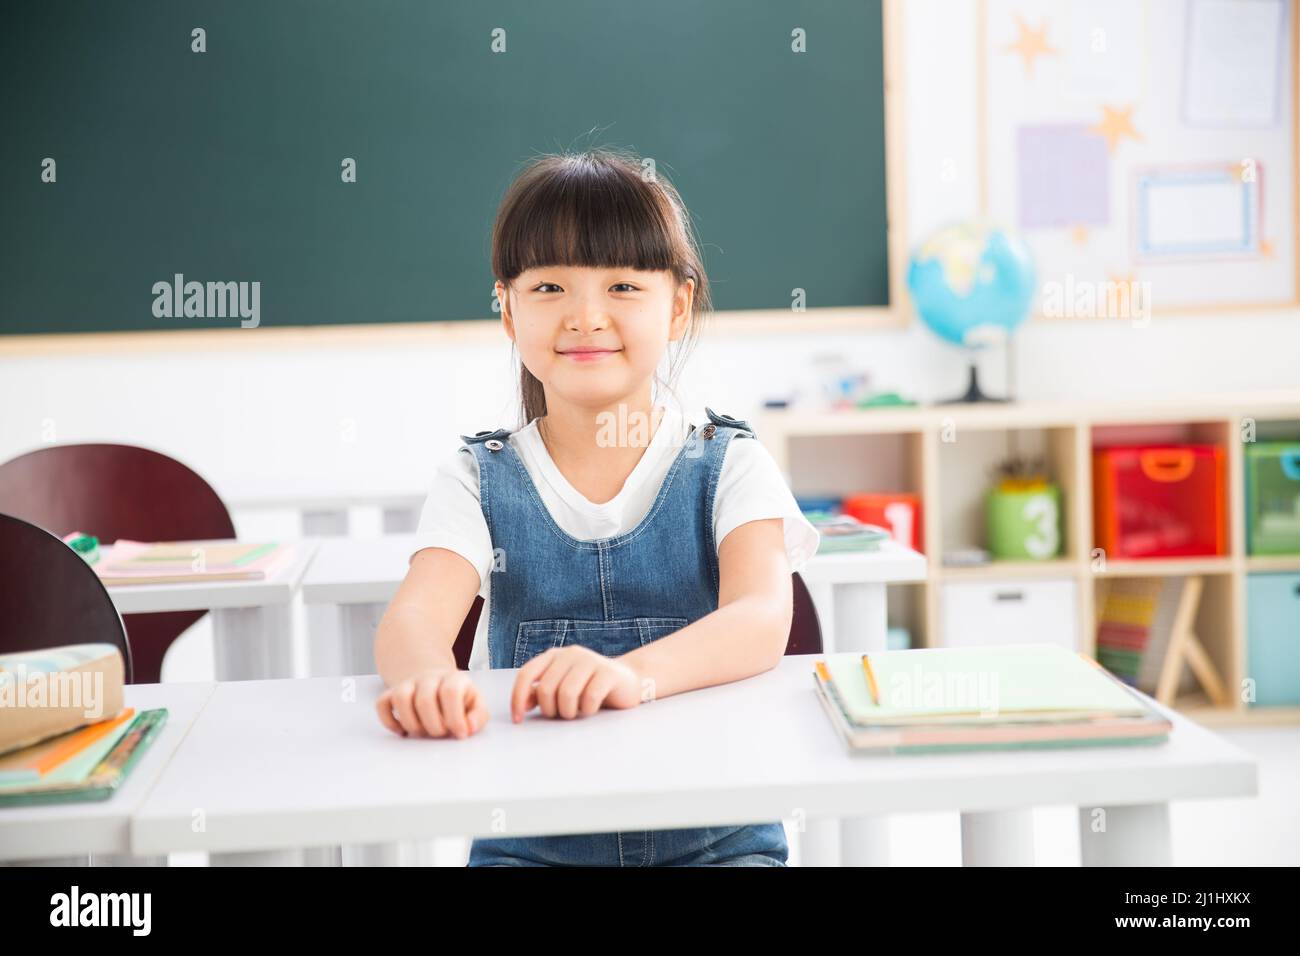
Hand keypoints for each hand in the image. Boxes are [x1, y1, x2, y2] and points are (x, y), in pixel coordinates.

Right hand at [376, 669, 488, 738]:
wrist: (435, 679)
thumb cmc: (458, 698)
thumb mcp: (475, 703)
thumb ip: (478, 716)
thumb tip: (469, 727)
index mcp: (453, 679)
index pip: (450, 692)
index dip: (455, 717)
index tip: (460, 734)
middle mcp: (429, 678)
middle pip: (425, 699)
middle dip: (434, 726)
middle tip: (441, 734)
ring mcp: (409, 684)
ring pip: (401, 698)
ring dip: (411, 723)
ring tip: (422, 733)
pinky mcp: (392, 693)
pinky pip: (381, 703)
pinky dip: (389, 721)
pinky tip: (403, 731)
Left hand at [511, 646, 643, 721]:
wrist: (627, 682)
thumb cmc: (588, 688)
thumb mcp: (560, 689)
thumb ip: (540, 694)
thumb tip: (521, 705)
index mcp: (554, 656)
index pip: (526, 674)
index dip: (517, 698)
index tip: (518, 720)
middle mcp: (570, 654)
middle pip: (547, 689)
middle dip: (551, 710)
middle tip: (562, 715)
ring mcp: (590, 660)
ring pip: (567, 694)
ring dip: (569, 712)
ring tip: (576, 712)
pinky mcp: (608, 672)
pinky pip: (590, 697)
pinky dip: (588, 710)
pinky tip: (592, 708)